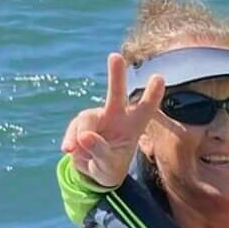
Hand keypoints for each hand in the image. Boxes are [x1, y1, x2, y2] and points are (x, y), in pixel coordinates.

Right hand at [62, 52, 164, 188]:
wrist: (91, 171)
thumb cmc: (110, 167)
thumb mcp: (108, 167)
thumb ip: (100, 152)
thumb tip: (85, 135)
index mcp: (132, 127)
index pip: (144, 109)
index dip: (152, 95)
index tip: (159, 77)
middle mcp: (115, 116)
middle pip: (116, 94)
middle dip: (116, 76)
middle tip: (115, 56)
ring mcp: (97, 117)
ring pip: (86, 119)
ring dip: (81, 138)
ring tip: (76, 151)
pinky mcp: (80, 122)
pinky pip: (74, 129)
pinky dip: (71, 141)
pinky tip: (69, 150)